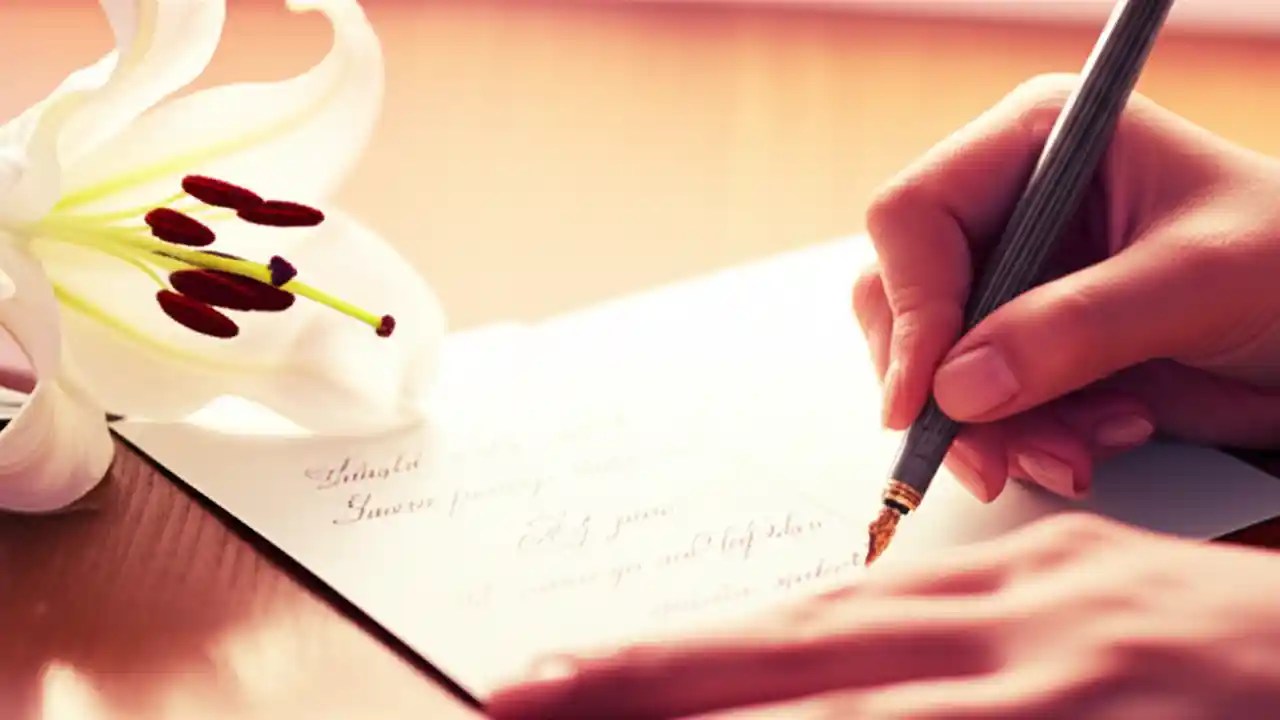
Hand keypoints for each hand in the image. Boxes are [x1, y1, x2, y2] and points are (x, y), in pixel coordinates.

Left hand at [485, 514, 1279, 718]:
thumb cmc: (1193, 641)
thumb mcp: (1051, 605)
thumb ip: (933, 636)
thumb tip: (818, 658)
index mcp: (975, 590)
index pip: (791, 623)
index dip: (664, 657)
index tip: (555, 678)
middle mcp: (998, 633)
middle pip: (793, 656)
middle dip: (647, 683)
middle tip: (516, 700)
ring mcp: (1047, 693)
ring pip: (855, 719)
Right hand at [855, 73, 1279, 502]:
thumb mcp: (1198, 284)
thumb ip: (1076, 328)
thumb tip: (958, 387)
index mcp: (1036, 143)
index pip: (913, 215)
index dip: (911, 304)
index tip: (928, 394)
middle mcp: (1008, 206)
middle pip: (902, 296)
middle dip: (946, 386)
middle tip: (990, 454)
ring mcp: (1014, 280)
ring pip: (932, 364)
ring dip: (991, 429)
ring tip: (1072, 455)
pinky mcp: (1026, 345)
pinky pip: (976, 404)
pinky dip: (1021, 441)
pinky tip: (1093, 442)